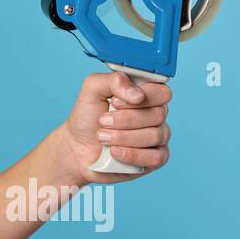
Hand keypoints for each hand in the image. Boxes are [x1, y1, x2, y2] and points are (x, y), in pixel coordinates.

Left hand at [57, 70, 171, 183]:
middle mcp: (155, 115)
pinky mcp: (155, 158)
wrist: (77, 147)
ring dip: (123, 137)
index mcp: (145, 94)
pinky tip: (114, 152)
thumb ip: (114, 80)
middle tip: (103, 121)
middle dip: (125, 119)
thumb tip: (138, 94)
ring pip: (155, 135)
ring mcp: (158, 137)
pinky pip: (156, 157)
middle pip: (158, 114)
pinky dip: (131, 154)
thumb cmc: (88, 117)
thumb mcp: (93, 90)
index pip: (162, 92)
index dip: (142, 96)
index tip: (116, 101)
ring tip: (102, 137)